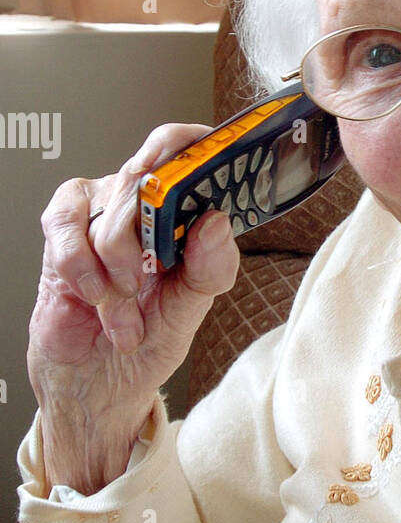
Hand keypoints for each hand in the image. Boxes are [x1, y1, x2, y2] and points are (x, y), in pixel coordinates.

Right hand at [27, 123, 240, 490]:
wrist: (99, 379)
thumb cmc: (148, 336)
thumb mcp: (192, 308)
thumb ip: (211, 266)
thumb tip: (216, 221)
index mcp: (182, 213)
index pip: (188, 152)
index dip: (193, 144)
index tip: (200, 156)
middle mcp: (142, 204)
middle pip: (146, 176)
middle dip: (150, 238)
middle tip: (151, 274)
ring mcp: (101, 213)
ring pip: (110, 211)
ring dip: (118, 269)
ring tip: (126, 304)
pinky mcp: (63, 231)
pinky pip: (69, 229)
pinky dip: (83, 268)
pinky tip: (95, 295)